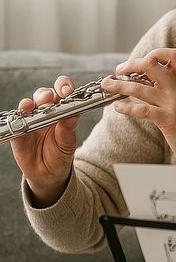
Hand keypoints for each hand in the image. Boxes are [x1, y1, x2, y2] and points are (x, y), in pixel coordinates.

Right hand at [10, 77, 79, 206]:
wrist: (48, 174)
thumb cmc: (60, 155)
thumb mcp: (68, 144)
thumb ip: (68, 129)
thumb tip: (74, 114)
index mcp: (62, 112)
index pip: (63, 93)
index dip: (64, 87)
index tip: (67, 90)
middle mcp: (45, 112)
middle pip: (44, 95)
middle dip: (46, 93)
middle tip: (49, 97)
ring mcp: (30, 120)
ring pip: (28, 104)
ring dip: (30, 103)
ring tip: (32, 106)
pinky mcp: (18, 131)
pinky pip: (15, 120)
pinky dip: (16, 117)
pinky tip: (20, 115)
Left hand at [102, 48, 175, 165]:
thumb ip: (170, 90)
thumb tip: (147, 82)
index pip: (173, 55)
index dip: (154, 54)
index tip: (139, 63)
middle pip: (151, 65)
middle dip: (130, 65)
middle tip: (119, 71)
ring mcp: (173, 104)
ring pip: (140, 87)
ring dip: (119, 85)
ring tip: (107, 85)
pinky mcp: (168, 120)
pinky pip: (142, 110)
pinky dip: (126, 107)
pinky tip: (118, 107)